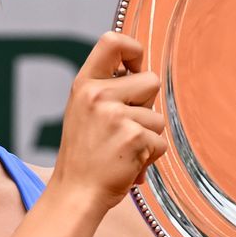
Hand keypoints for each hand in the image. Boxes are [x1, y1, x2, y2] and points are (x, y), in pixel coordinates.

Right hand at [49, 32, 166, 210]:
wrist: (75, 194)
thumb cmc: (83, 158)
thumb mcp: (83, 113)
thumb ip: (107, 90)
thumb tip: (143, 75)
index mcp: (84, 85)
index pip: (112, 42)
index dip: (133, 49)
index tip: (135, 68)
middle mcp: (98, 95)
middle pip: (151, 81)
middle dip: (147, 106)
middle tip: (124, 129)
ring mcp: (116, 116)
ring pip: (158, 117)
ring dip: (148, 138)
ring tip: (122, 151)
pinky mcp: (134, 137)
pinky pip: (160, 142)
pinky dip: (150, 158)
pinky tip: (127, 164)